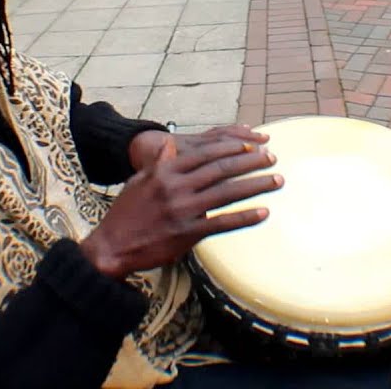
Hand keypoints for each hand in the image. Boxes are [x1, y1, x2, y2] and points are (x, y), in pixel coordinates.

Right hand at [81, 134, 281, 279]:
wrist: (113, 246)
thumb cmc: (126, 213)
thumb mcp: (139, 181)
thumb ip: (158, 163)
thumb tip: (171, 145)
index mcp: (165, 171)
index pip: (206, 154)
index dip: (232, 148)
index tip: (251, 146)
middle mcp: (176, 187)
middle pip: (221, 169)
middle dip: (250, 162)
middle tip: (271, 158)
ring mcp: (183, 210)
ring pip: (227, 193)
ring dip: (256, 185)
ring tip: (277, 180)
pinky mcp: (188, 233)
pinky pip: (223, 223)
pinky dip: (245, 217)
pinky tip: (264, 212)